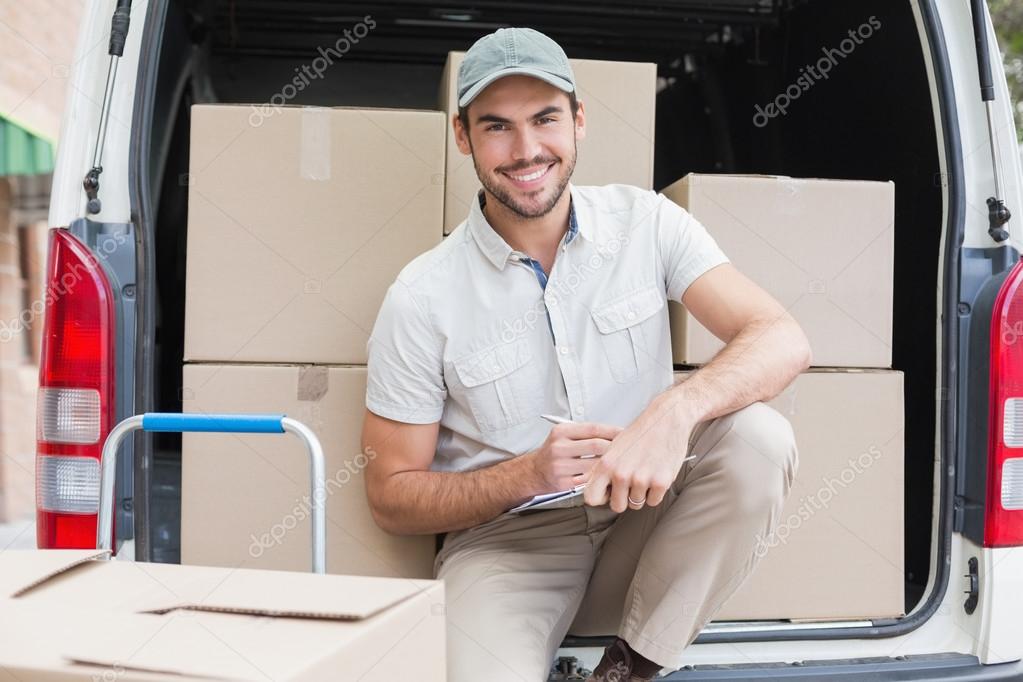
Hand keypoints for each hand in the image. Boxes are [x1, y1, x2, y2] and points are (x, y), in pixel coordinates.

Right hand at [526, 421, 622, 494]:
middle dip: (614, 448)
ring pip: (595, 464)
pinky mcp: (563, 483)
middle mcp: (559, 448)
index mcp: (561, 432)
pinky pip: (589, 479)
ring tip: (616, 463)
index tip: (624, 434)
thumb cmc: (554, 452)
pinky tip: (604, 476)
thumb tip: (615, 432)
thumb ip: (585, 433)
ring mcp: (560, 466)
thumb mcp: (563, 436)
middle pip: (597, 446)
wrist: (534, 472)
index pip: (593, 429)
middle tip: (624, 450)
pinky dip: (599, 477)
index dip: (612, 431)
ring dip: (608, 465)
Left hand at [583, 396, 694, 512]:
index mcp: (606, 465)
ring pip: (637, 504)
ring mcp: (641, 479)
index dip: (601, 498)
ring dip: (641, 493)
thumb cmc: (641, 434)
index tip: (607, 493)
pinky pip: (653, 501)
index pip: (591, 498)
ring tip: (645, 473)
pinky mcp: (660, 482)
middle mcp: (621, 474)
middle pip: (617, 506)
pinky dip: (656, 492)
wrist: (666, 420)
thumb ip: (602, 469)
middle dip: (624, 498)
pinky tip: (656, 474)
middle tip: (631, 483)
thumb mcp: (613, 448)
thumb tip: (589, 486)